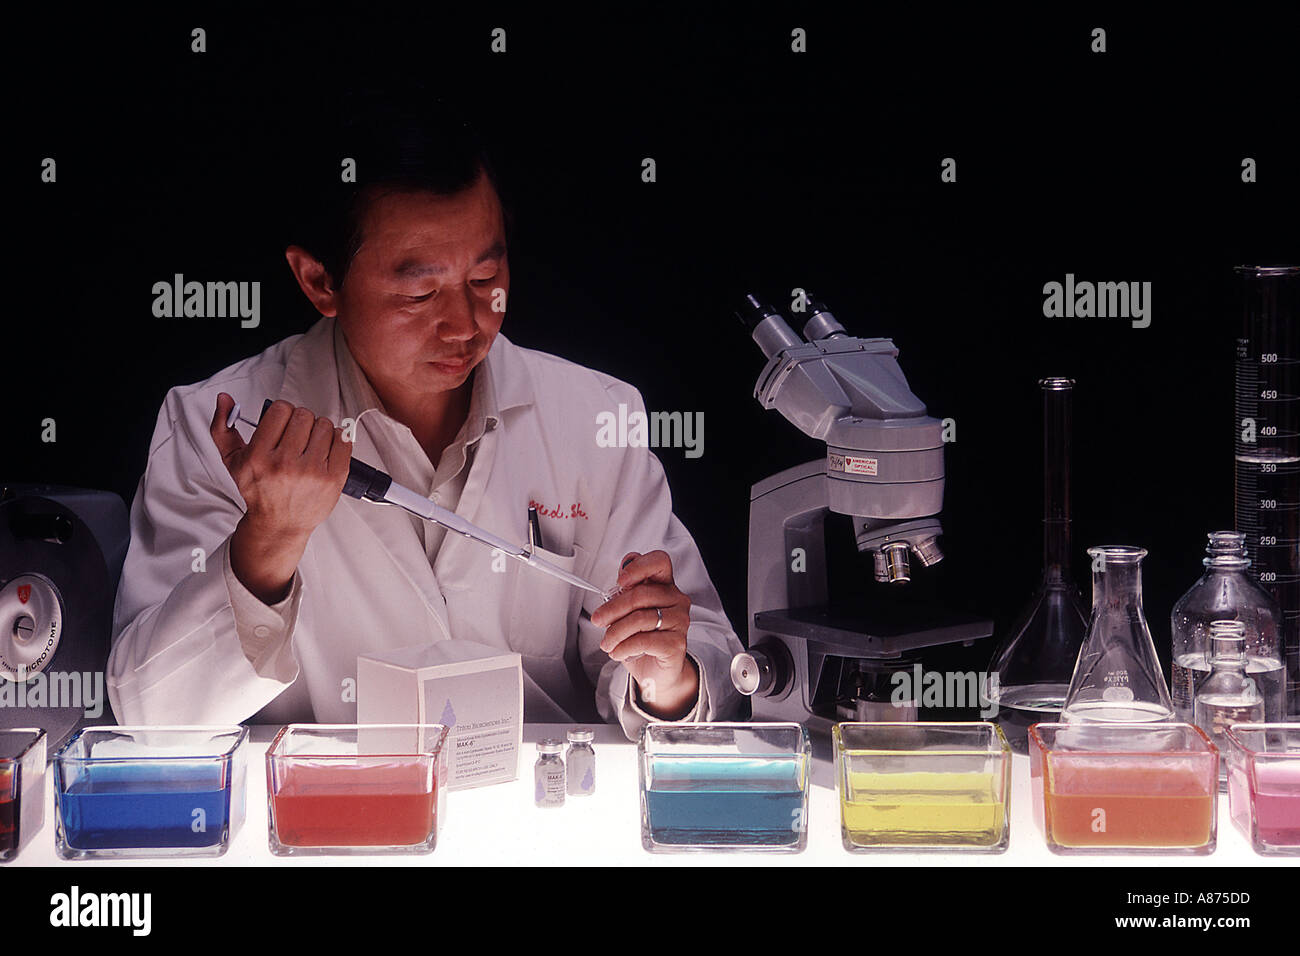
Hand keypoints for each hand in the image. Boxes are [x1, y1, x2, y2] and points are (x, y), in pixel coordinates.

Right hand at [210, 394, 351, 602]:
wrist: (279, 524)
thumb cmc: (258, 490)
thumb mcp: (232, 461)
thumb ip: (223, 428)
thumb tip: (225, 399)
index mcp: (259, 457)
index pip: (280, 410)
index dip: (282, 412)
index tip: (282, 422)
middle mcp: (285, 465)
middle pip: (304, 415)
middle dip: (300, 420)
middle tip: (297, 433)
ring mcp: (311, 472)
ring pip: (324, 425)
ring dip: (318, 429)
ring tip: (310, 442)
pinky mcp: (333, 479)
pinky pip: (343, 441)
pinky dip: (337, 439)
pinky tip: (326, 448)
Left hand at [590, 550, 698, 718]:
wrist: (656, 671)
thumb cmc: (642, 638)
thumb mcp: (628, 613)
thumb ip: (624, 594)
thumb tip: (615, 586)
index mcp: (664, 585)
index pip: (659, 562)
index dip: (639, 567)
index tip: (620, 581)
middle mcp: (676, 599)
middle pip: (641, 594)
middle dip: (613, 608)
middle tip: (598, 620)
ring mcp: (680, 621)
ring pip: (641, 619)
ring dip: (616, 632)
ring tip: (607, 643)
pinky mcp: (677, 643)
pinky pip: (644, 641)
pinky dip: (624, 647)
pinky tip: (618, 652)